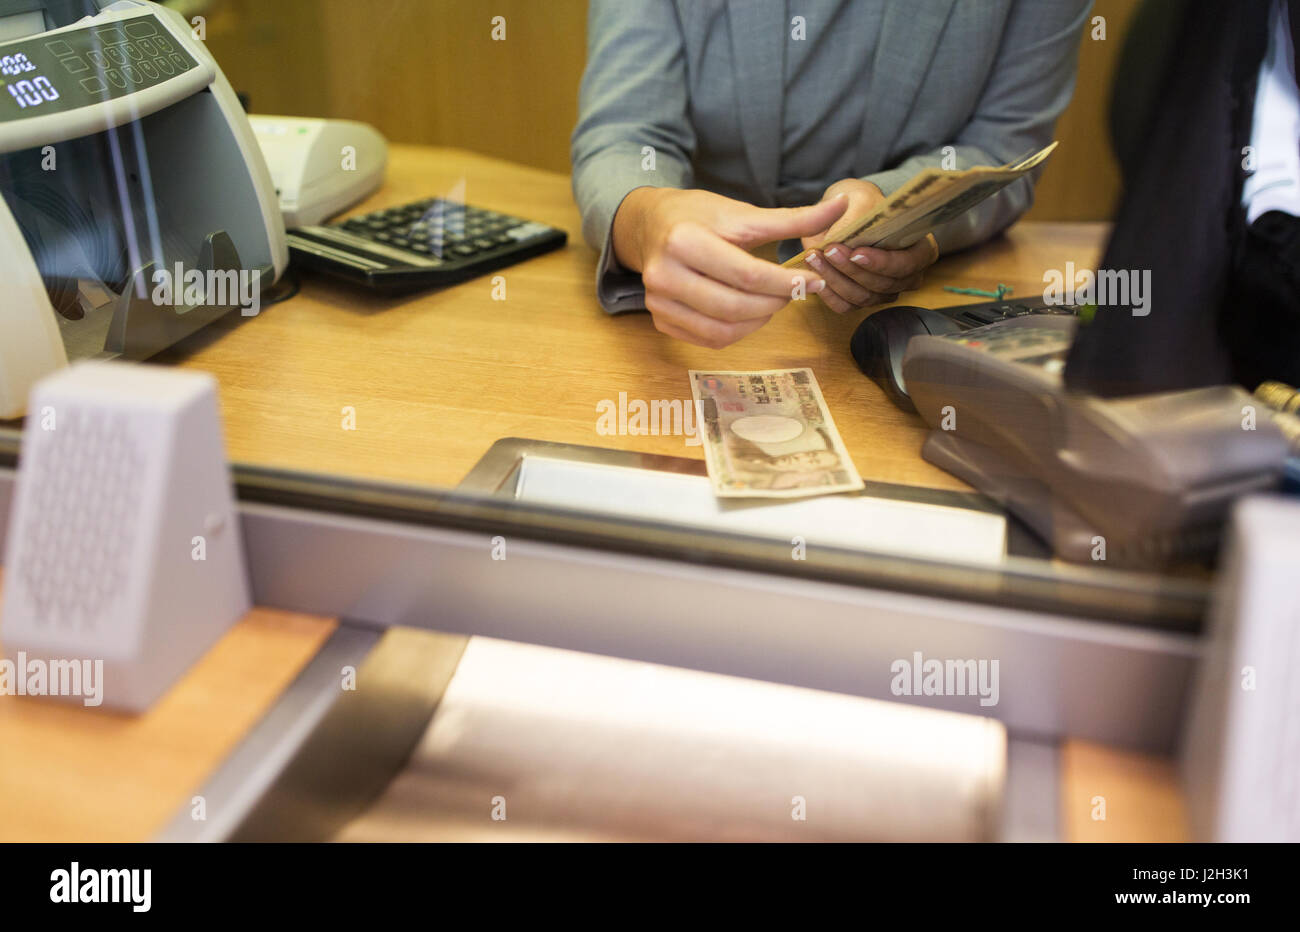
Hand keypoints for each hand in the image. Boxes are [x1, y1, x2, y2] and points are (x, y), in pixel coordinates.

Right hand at [612, 187, 847, 347]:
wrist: (648, 225)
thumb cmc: (697, 215)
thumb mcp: (742, 212)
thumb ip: (793, 219)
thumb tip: (843, 206)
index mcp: (684, 241)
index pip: (746, 275)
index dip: (786, 283)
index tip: (813, 281)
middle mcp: (664, 275)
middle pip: (735, 306)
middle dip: (774, 303)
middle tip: (794, 293)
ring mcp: (658, 302)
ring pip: (722, 331)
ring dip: (758, 322)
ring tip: (772, 302)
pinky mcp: (659, 320)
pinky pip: (708, 339)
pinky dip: (737, 331)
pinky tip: (749, 312)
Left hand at [799, 178, 939, 313]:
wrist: (842, 215)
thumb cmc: (860, 205)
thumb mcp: (860, 199)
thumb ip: (855, 215)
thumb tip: (841, 237)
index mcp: (919, 249)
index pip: (907, 264)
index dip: (883, 263)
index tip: (857, 253)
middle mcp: (906, 276)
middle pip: (883, 285)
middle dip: (853, 270)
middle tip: (829, 250)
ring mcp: (883, 292)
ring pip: (862, 297)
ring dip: (836, 279)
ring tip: (815, 257)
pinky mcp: (860, 301)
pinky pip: (845, 306)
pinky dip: (828, 293)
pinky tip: (814, 275)